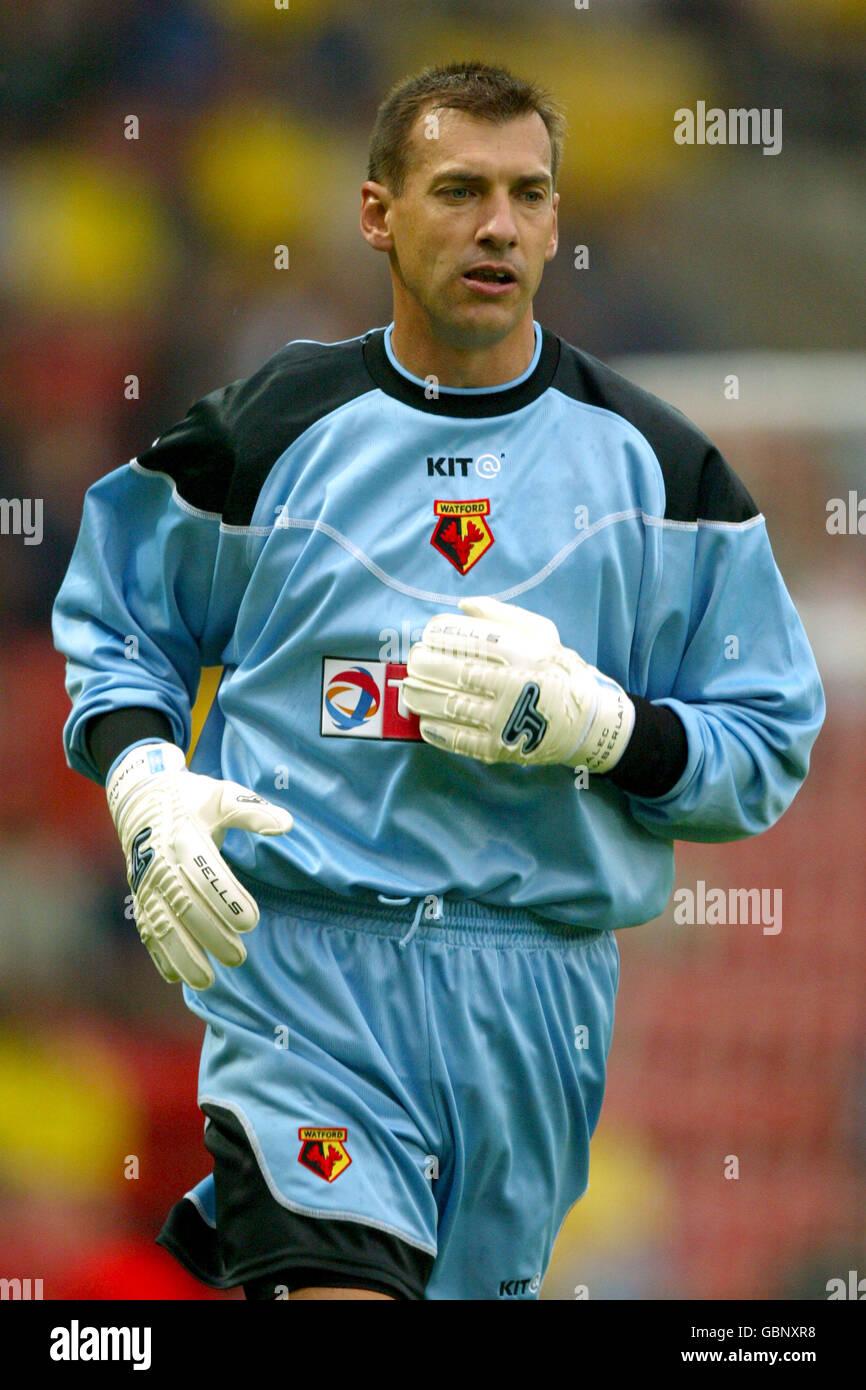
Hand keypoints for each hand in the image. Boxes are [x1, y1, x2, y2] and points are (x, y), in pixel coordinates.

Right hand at [107, 741, 291, 988]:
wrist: (139, 799)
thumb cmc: (190, 800)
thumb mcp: (221, 795)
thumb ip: (252, 810)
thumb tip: (286, 824)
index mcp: (183, 836)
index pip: (204, 872)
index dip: (226, 898)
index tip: (251, 922)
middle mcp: (159, 863)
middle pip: (184, 905)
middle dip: (210, 934)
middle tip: (238, 957)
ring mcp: (145, 884)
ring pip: (161, 925)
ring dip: (182, 955)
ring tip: (207, 981)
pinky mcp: (139, 897)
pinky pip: (147, 930)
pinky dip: (160, 955)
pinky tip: (177, 978)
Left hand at [401, 596, 634, 771]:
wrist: (585, 723)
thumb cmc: (557, 671)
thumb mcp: (542, 634)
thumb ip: (502, 615)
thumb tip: (463, 605)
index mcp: (526, 655)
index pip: (475, 640)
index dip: (445, 635)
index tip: (429, 633)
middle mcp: (514, 687)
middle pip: (456, 672)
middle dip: (426, 664)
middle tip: (414, 659)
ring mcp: (504, 721)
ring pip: (450, 705)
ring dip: (422, 695)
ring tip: (409, 687)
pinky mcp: (497, 749)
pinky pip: (456, 739)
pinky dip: (435, 729)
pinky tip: (423, 719)